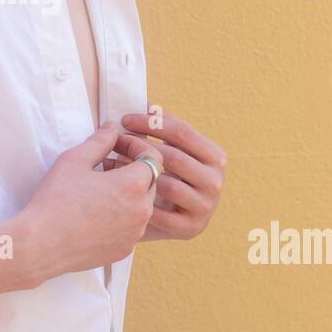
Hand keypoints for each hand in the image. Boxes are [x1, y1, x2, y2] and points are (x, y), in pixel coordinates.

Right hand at [19, 122, 164, 283]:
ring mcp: (134, 234)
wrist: (40, 245)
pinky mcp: (124, 250)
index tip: (116, 144)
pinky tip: (96, 213)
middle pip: (150, 181)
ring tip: (99, 189)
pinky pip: (131, 227)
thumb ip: (100, 140)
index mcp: (133, 185)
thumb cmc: (55, 200)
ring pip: (141, 205)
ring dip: (127, 193)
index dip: (136, 145)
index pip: (153, 156)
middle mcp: (142, 211)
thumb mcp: (75, 160)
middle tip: (105, 164)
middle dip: (133, 168)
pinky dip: (121, 216)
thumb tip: (112, 128)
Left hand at [105, 110, 226, 242]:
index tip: (125, 119)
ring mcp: (206, 207)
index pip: (182, 131)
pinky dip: (140, 202)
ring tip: (115, 166)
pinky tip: (122, 193)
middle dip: (141, 147)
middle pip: (174, 157)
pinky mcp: (191, 229)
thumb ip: (163, 127)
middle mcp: (216, 181)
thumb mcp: (171, 149)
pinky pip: (161, 213)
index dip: (151, 123)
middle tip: (115, 143)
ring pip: (167, 184)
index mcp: (215, 157)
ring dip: (137, 174)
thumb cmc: (167, 176)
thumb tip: (148, 103)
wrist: (169, 220)